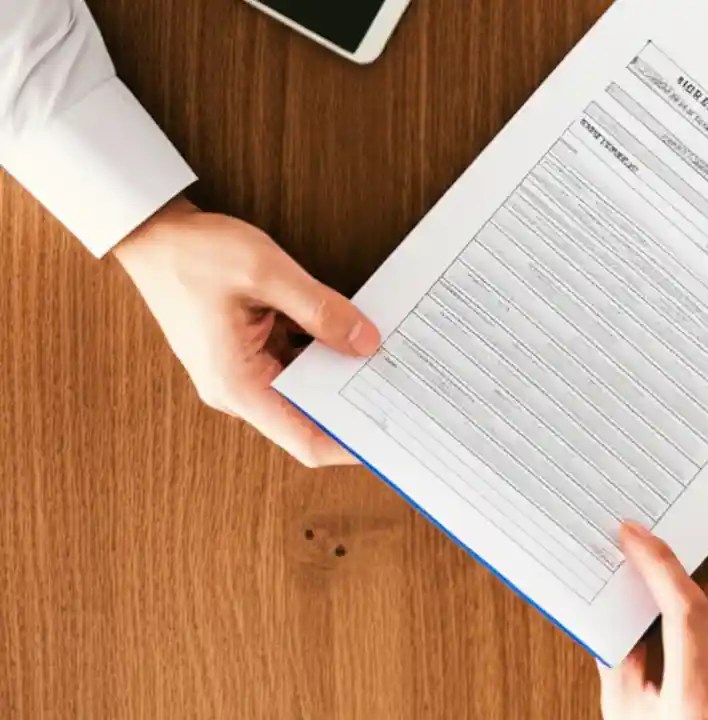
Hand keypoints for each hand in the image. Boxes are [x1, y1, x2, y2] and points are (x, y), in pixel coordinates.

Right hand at [113, 197, 380, 467]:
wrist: (151, 234)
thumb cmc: (194, 254)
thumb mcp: (266, 273)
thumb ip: (321, 310)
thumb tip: (366, 342)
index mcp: (238, 385)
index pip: (304, 439)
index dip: (349, 446)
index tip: (390, 439)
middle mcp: (238, 389)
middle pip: (309, 417)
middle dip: (354, 405)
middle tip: (402, 392)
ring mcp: (242, 373)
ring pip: (305, 389)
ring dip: (340, 374)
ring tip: (386, 363)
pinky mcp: (246, 354)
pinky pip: (294, 364)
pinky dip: (322, 353)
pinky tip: (352, 337)